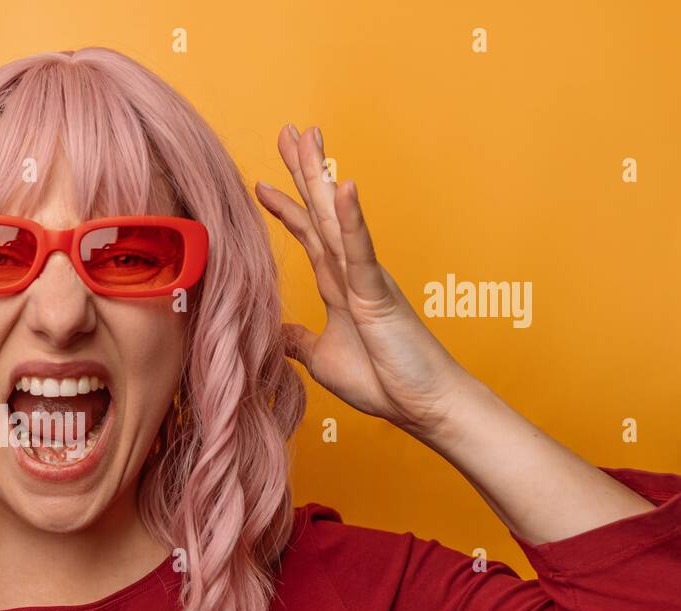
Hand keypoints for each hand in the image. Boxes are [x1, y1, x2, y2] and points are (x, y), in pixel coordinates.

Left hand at [253, 124, 475, 438]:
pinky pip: (360, 250)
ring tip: (309, 138)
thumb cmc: (385, 381)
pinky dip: (350, 218)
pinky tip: (342, 185)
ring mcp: (366, 278)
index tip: (262, 181)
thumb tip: (274, 331)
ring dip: (321, 177)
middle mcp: (351, 273)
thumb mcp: (323, 360)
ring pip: (336, 219)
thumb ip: (299, 341)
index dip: (286, 207)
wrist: (424, 405)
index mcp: (338, 287)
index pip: (307, 236)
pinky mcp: (378, 292)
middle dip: (304, 171)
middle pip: (320, 212)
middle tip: (290, 130)